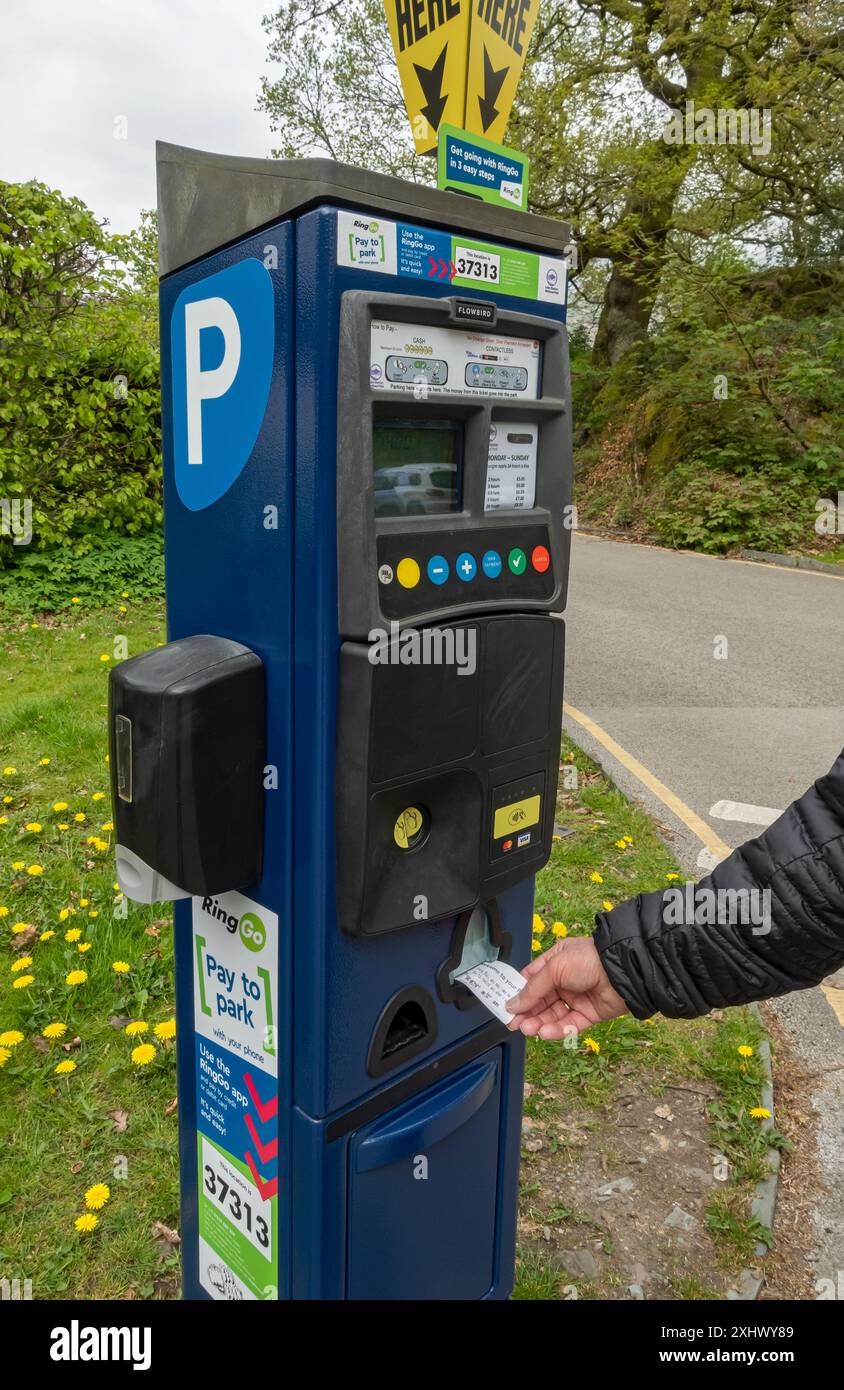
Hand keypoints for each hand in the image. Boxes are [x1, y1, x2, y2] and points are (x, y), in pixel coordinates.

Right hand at [506, 936, 627, 1039]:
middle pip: (540, 1001)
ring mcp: (576, 998)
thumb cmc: (588, 960)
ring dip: (539, 1023)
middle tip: (515, 1024)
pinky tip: (546, 1032)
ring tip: (529, 1030)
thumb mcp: (554, 968)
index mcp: (555, 962)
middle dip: (527, 1013)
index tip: (506, 1007)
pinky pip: (569, 1024)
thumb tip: (512, 1004)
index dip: (518, 994)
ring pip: (553, 1015)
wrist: (623, 971)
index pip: (531, 980)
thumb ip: (533, 989)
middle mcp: (565, 980)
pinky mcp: (588, 1014)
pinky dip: (557, 1030)